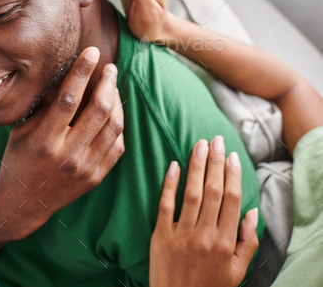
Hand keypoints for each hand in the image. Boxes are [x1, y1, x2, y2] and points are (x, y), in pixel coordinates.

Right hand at [0, 47, 124, 238]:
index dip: (82, 72)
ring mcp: (85, 168)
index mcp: (45, 141)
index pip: (68, 98)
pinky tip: (113, 114)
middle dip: (107, 83)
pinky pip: (117, 146)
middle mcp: (68, 155)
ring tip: (112, 88)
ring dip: (117, 102)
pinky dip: (117, 126)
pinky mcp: (96, 178)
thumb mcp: (21, 132)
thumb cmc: (18, 161)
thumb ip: (43, 108)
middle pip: (98, 110)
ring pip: (113, 127)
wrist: (24, 204)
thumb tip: (64, 77)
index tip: (92, 52)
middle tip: (109, 68)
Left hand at [149, 136, 259, 286]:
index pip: (231, 200)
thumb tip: (251, 212)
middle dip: (215, 163)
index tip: (232, 156)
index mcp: (225, 242)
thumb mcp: (237, 271)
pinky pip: (165, 206)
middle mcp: (204, 235)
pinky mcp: (160, 236)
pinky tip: (173, 165)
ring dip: (196, 167)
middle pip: (213, 191)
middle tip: (216, 140)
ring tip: (199, 145)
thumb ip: (247, 242)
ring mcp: (181, 235)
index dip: (233, 175)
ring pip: (191, 194)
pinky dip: (169, 185)